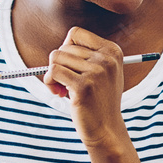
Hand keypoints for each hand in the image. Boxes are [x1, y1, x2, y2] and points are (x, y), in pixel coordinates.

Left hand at [43, 27, 126, 148]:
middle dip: (58, 64)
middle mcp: (107, 58)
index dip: (66, 47)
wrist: (106, 129)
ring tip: (61, 89)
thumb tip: (59, 48)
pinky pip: (53, 71)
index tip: (70, 65)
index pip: (76, 33)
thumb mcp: (103, 72)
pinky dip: (49, 82)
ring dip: (52, 74)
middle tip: (64, 83)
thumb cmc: (99, 100)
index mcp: (112, 51)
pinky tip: (58, 93)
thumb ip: (88, 55)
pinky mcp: (84, 86)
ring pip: (56, 57)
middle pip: (64, 47)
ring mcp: (96, 72)